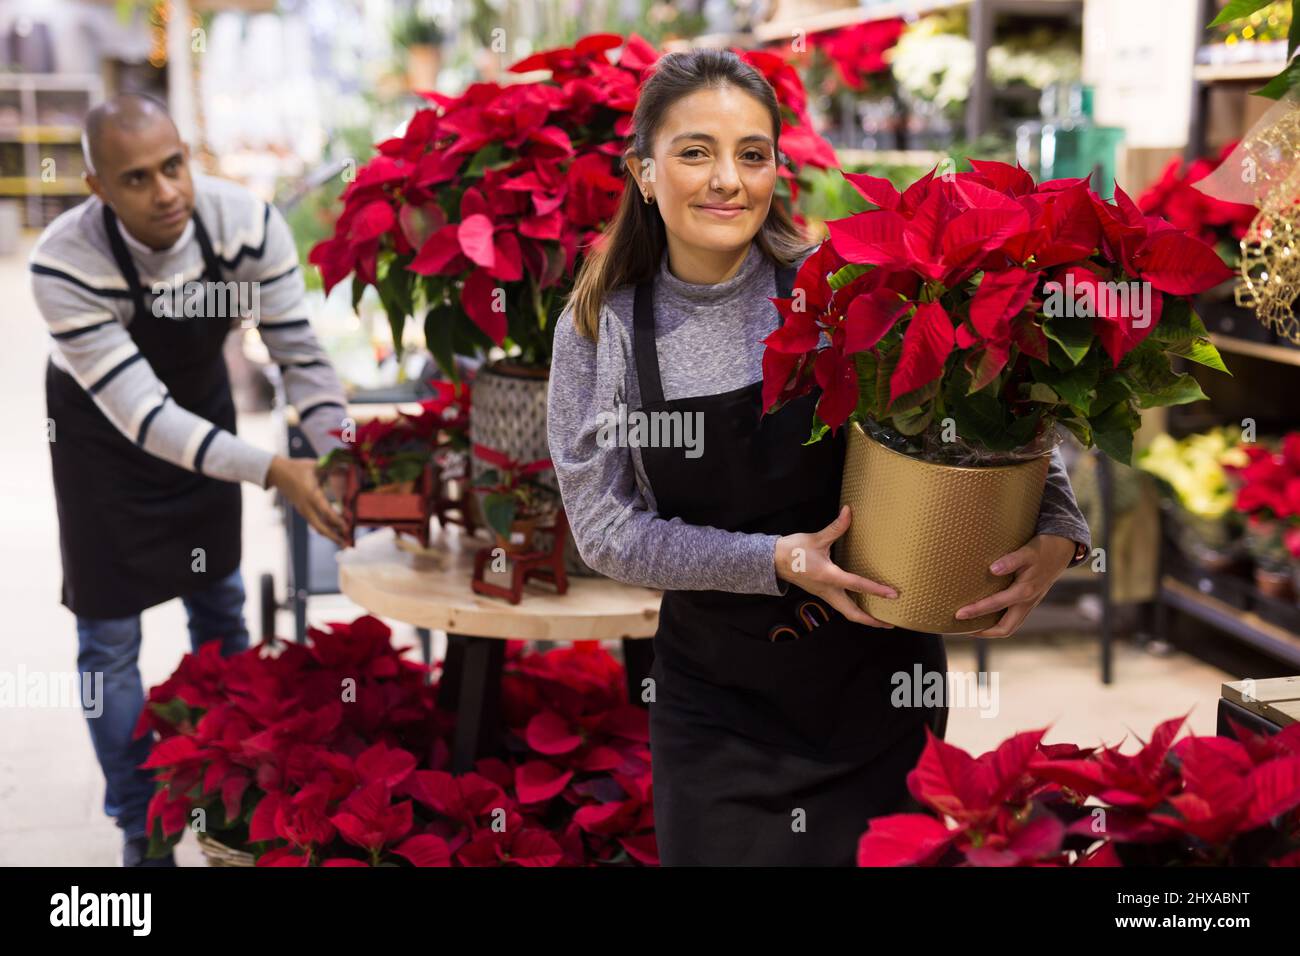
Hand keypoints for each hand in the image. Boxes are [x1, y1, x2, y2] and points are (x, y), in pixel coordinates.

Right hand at [266, 455, 349, 547]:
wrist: (277, 473)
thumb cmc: (297, 468)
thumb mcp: (315, 465)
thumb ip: (332, 467)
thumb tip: (349, 466)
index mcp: (311, 495)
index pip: (326, 512)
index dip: (337, 521)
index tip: (347, 527)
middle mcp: (307, 507)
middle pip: (320, 528)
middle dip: (334, 537)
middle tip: (348, 545)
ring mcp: (304, 511)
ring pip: (317, 527)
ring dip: (331, 535)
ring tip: (344, 542)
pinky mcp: (303, 511)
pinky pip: (315, 523)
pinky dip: (326, 529)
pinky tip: (336, 532)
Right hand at [775, 504, 897, 628]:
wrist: (773, 561)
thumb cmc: (793, 551)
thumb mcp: (816, 538)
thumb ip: (836, 527)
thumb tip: (849, 511)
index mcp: (828, 577)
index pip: (857, 585)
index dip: (876, 590)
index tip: (893, 594)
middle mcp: (827, 590)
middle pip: (852, 613)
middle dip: (872, 620)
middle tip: (890, 623)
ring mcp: (824, 594)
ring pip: (846, 611)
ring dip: (864, 617)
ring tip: (881, 619)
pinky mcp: (822, 592)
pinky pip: (841, 605)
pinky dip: (854, 608)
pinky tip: (863, 605)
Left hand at [953, 534, 1077, 637]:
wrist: (1061, 550)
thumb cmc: (1041, 550)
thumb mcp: (1026, 552)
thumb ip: (1010, 561)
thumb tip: (992, 569)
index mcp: (1025, 591)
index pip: (996, 605)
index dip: (976, 611)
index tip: (958, 614)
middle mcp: (1028, 602)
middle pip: (1006, 628)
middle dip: (984, 632)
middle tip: (964, 629)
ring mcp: (1030, 604)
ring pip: (1011, 626)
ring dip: (992, 630)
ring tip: (972, 627)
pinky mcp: (1030, 602)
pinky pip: (1014, 619)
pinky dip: (1000, 622)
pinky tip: (987, 617)